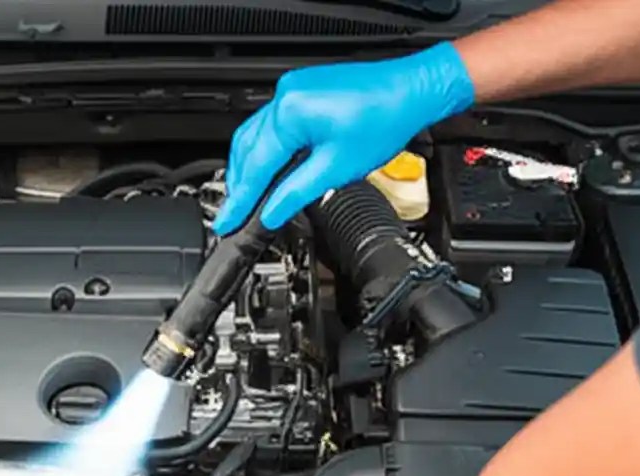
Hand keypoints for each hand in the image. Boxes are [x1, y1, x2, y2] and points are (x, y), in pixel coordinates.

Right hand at [213, 42, 474, 233]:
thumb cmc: (384, 119)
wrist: (411, 91)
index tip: (228, 221)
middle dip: (240, 184)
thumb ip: (296, 193)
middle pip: (247, 148)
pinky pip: (271, 124)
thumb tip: (271, 212)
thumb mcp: (336, 168)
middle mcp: (284, 95)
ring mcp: (291, 90)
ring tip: (247, 197)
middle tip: (233, 214)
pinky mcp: (301, 92)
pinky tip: (269, 168)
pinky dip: (266, 149)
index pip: (256, 165)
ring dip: (250, 167)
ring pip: (255, 135)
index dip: (241, 199)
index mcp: (290, 112)